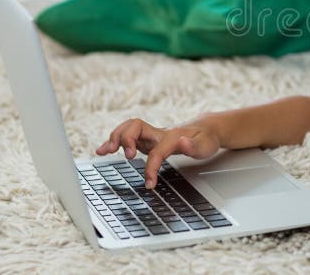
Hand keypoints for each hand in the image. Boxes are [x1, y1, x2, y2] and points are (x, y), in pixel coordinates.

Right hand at [95, 117, 219, 188]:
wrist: (207, 129)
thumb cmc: (206, 139)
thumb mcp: (206, 145)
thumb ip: (193, 146)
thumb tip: (181, 142)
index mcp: (172, 137)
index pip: (157, 151)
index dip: (151, 167)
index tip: (150, 183)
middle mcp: (159, 133)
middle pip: (137, 127)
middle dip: (127, 139)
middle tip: (127, 157)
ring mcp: (152, 135)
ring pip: (129, 129)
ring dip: (115, 138)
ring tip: (104, 151)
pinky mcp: (147, 140)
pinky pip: (127, 137)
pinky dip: (113, 141)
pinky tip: (102, 150)